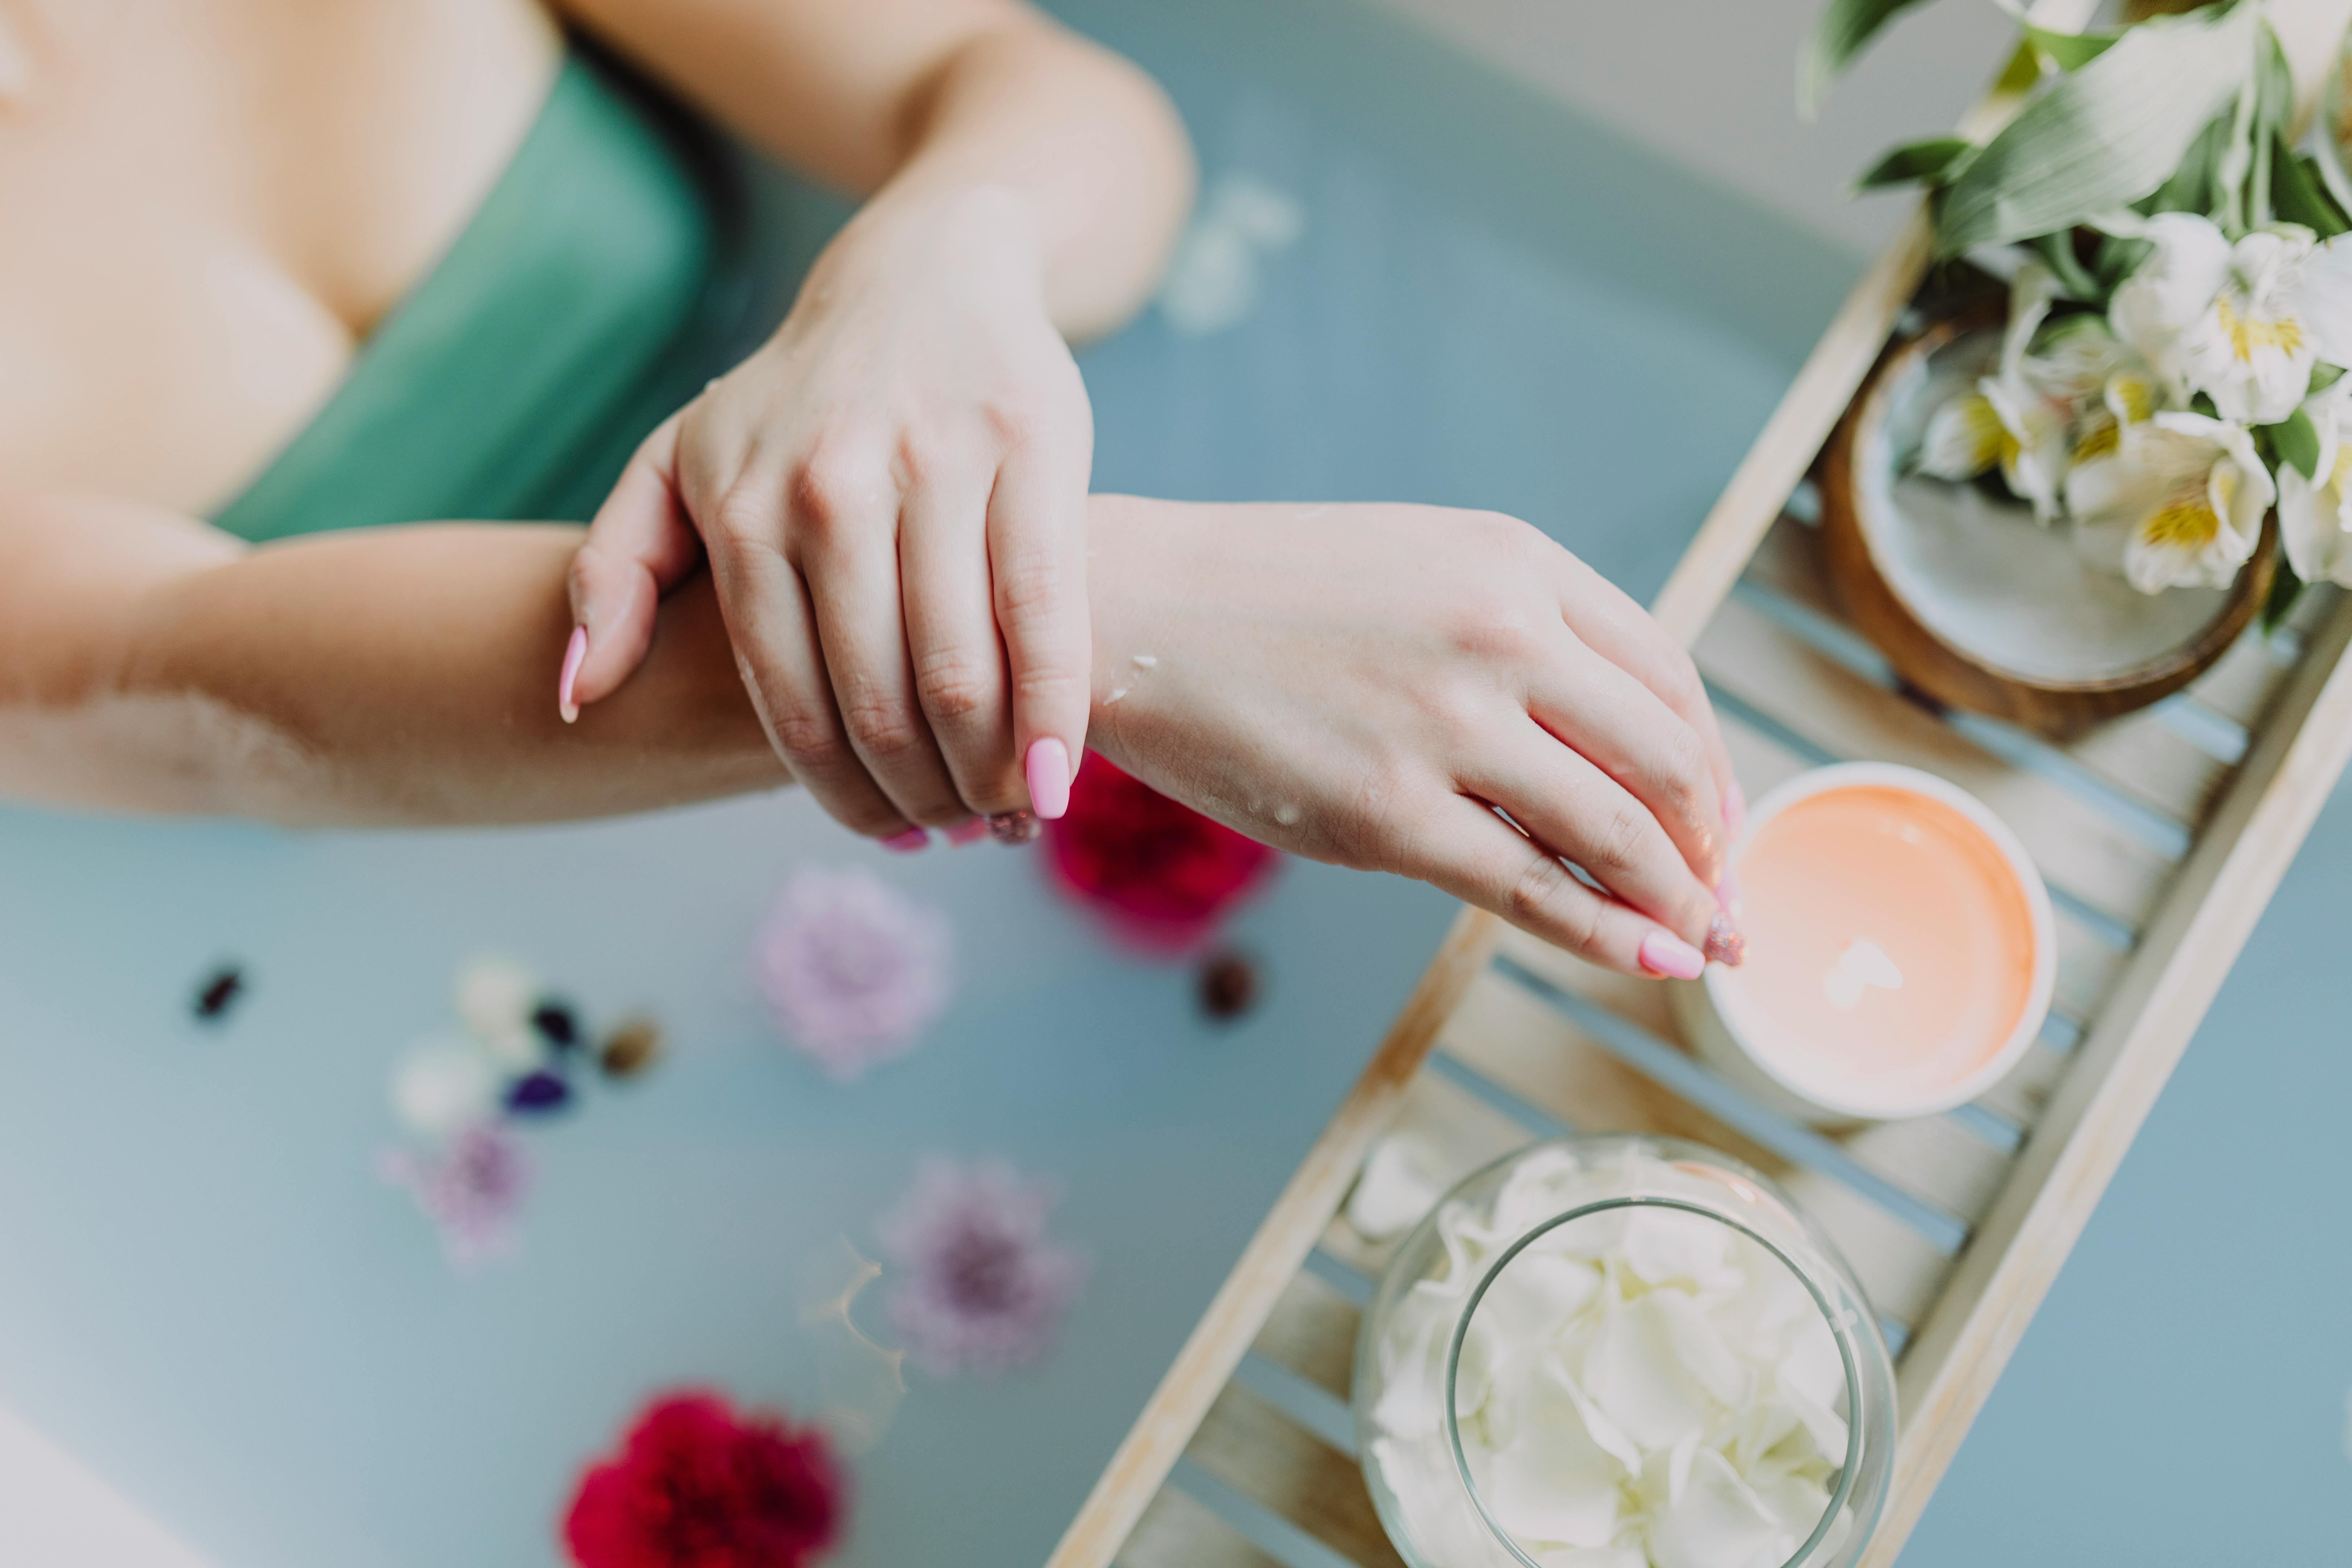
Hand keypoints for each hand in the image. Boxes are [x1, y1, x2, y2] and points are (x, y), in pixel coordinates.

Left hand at [563, 185, 1092, 840]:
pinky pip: (1043, 612)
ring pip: (961, 671)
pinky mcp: (1030, 449)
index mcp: (742, 508)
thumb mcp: (679, 462)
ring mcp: (935, 464)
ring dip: (987, 773)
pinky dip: (1053, 711)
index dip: (843, 795)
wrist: (923, 270)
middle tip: (952, 830)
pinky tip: (1058, 777)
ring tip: (1004, 813)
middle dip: (921, 795)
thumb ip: (617, 571)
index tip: (884, 836)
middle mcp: (831, 489)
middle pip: (880, 702)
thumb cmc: (796, 399)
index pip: (791, 705)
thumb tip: (578, 697)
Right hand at [1082, 498, 1742, 977]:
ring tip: (1702, 943)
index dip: (1714, 762)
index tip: (1721, 818)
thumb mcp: (1421, 569)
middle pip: (1665, 759)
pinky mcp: (1389, 815)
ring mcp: (1447, 727)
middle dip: (1713, 842)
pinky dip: (1611, 936)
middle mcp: (1501, 635)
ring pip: (1617, 832)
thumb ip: (1519, 637)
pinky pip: (1535, 891)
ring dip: (1679, 901)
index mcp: (1517, 564)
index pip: (1667, 677)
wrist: (1130, 615)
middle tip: (1722, 894)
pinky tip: (1652, 958)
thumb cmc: (1269, 599)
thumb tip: (1610, 745)